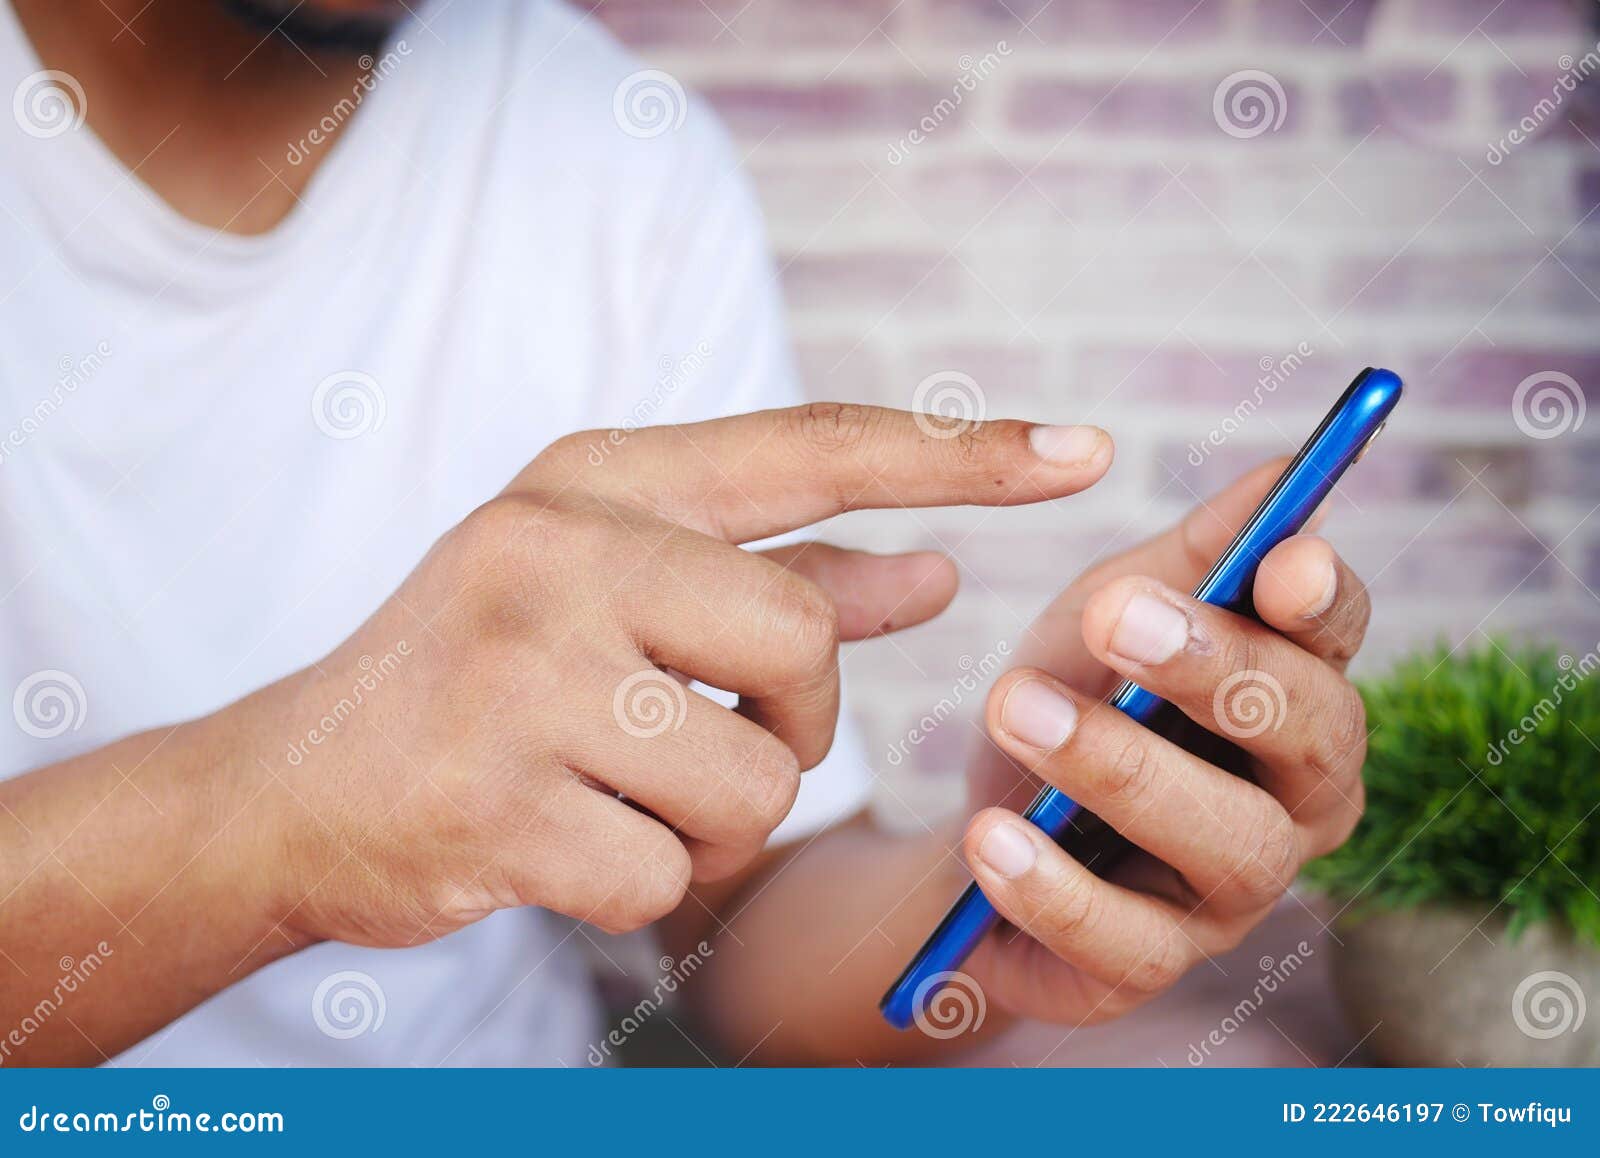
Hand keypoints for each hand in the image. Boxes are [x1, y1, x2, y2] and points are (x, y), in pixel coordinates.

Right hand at [253, 405, 1111, 947]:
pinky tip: (563, 848)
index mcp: (592, 481)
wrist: (295, 788)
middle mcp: (555, 552)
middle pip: (808, 638)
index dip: (962, 450)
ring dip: (716, 818)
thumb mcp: (618, 596)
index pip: (812, 448)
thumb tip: (937, 570)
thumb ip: (782, 579)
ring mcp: (520, 675)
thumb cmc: (483, 679)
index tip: (1090, 450)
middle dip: (794, 716)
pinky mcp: (500, 801)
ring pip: (756, 776)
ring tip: (616, 794)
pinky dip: (647, 882)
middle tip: (703, 732)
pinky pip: (672, 872)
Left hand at [961, 461, 1368, 1024]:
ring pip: (1230, 844)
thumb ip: (1198, 551)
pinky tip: (989, 837)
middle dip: (1214, 670)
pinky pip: (1126, 947)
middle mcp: (1295, 801)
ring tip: (1015, 707)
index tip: (1283, 561)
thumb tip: (1288, 468)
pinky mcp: (1147, 968)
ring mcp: (1230, 896)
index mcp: (1293, 693)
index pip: (1338, 642)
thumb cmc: (1075, 698)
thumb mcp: (1117, 608)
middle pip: (1310, 740)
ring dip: (1120, 769)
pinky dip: (1054, 890)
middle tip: (1109, 613)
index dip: (1322, 602)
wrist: (982, 825)